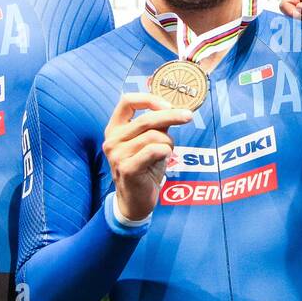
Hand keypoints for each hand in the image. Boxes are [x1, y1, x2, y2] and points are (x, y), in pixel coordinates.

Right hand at [103, 92, 192, 221]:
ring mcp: (117, 154)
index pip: (127, 101)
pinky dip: (165, 152)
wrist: (134, 201)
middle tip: (188, 116)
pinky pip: (154, 150)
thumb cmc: (144, 169)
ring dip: (168, 143)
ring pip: (154, 136)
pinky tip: (165, 158)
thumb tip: (174, 109)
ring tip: (166, 153)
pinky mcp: (127, 168)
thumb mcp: (148, 143)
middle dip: (171, 116)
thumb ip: (156, 126)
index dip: (149, 99)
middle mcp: (112, 140)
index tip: (168, 104)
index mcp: (115, 129)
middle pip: (146, 118)